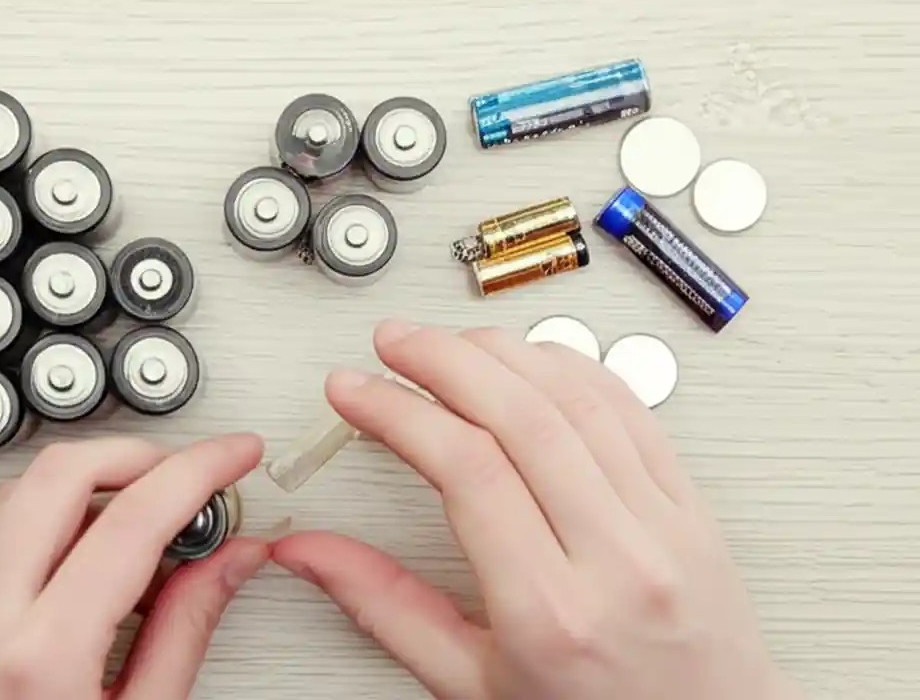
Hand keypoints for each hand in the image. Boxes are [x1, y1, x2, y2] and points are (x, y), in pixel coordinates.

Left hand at [0, 434, 267, 699]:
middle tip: (185, 476)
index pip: (132, 519)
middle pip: (58, 476)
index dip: (198, 472)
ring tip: (136, 535)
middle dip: (136, 457)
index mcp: (35, 662)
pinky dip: (36, 529)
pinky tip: (75, 566)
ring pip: (13, 497)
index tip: (233, 456)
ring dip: (85, 493)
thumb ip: (186, 630)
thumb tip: (232, 559)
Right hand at [274, 321, 802, 699]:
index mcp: (551, 613)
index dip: (399, 412)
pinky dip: (574, 368)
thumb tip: (311, 552)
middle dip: (444, 360)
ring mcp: (666, 528)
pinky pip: (634, 411)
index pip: (469, 470)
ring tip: (451, 340)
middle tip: (393, 343)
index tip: (355, 390)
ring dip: (505, 352)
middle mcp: (618, 560)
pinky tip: (532, 358)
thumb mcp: (471, 684)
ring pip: (580, 400)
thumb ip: (385, 607)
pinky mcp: (694, 509)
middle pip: (523, 417)